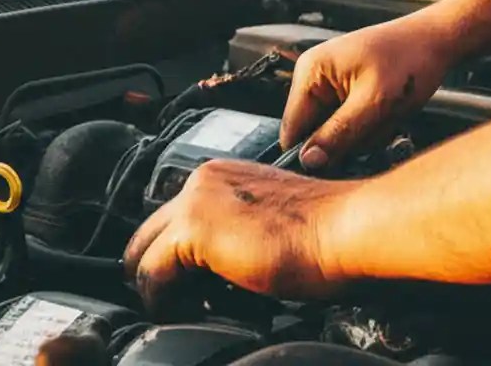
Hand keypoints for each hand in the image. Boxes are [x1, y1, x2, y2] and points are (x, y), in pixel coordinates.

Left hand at [123, 159, 355, 314]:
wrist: (346, 227)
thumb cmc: (328, 233)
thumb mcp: (267, 226)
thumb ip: (236, 236)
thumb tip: (217, 274)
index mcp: (222, 177)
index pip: (175, 218)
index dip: (172, 257)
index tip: (182, 286)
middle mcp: (202, 181)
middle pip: (149, 232)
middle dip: (152, 270)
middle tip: (167, 302)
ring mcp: (195, 202)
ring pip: (144, 252)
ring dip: (156, 287)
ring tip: (176, 311)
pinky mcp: (195, 229)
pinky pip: (153, 273)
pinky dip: (159, 299)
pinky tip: (176, 312)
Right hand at [281, 10, 457, 168]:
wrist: (435, 40)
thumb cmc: (409, 60)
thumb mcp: (375, 102)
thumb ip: (339, 133)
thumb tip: (308, 161)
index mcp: (310, 72)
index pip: (292, 128)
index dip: (310, 153)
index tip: (340, 164)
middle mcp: (314, 77)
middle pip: (315, 134)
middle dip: (347, 140)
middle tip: (378, 125)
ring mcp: (330, 85)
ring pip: (335, 133)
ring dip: (363, 135)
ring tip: (387, 115)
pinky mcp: (346, 93)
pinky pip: (349, 125)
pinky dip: (370, 128)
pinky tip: (387, 114)